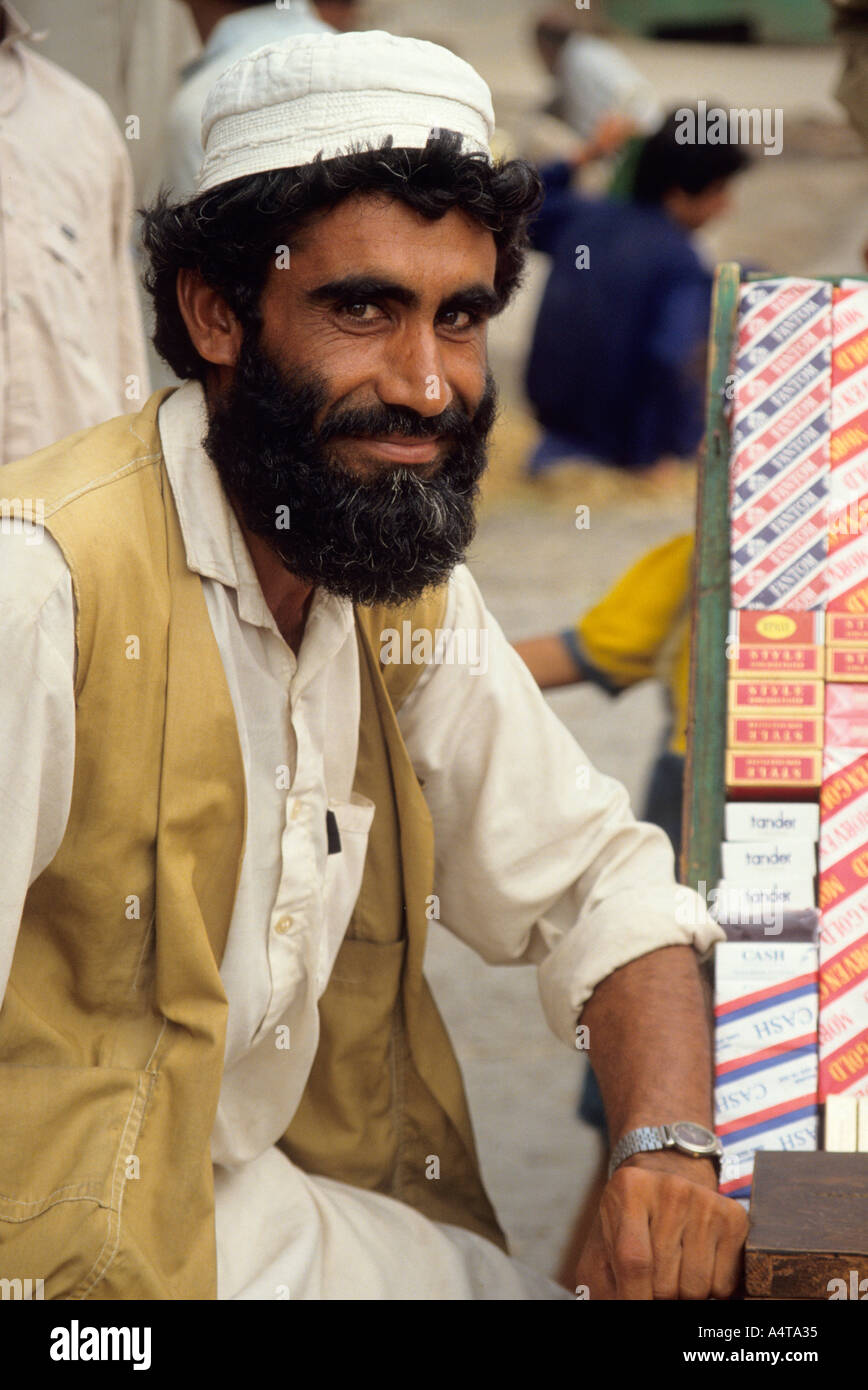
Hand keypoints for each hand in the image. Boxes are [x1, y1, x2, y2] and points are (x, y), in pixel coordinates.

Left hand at [573, 1152, 748, 1299]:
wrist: (668, 1176)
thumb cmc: (630, 1220)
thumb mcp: (603, 1242)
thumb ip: (603, 1282)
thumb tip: (621, 1307)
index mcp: (629, 1189)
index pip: (633, 1262)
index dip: (634, 1298)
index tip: (635, 1308)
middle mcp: (671, 1189)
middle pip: (665, 1282)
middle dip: (657, 1296)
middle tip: (652, 1281)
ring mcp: (706, 1201)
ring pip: (697, 1287)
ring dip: (683, 1294)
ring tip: (673, 1270)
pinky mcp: (733, 1217)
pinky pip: (724, 1284)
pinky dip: (710, 1289)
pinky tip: (697, 1263)